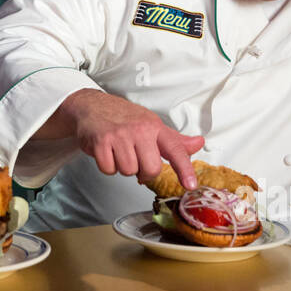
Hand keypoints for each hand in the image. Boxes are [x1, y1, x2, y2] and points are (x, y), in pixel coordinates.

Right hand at [59, 89, 202, 188]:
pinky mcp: (102, 142)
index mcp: (155, 127)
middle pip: (151, 169)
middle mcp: (140, 130)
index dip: (184, 169)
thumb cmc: (123, 117)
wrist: (92, 106)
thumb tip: (198, 143)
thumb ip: (175, 140)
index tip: (190, 184)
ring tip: (118, 152)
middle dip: (142, 171)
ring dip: (123, 167)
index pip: (175, 149)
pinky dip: (107, 166)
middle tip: (135, 158)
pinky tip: (107, 152)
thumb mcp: (151, 125)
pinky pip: (109, 170)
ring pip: (129, 171)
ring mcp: (120, 136)